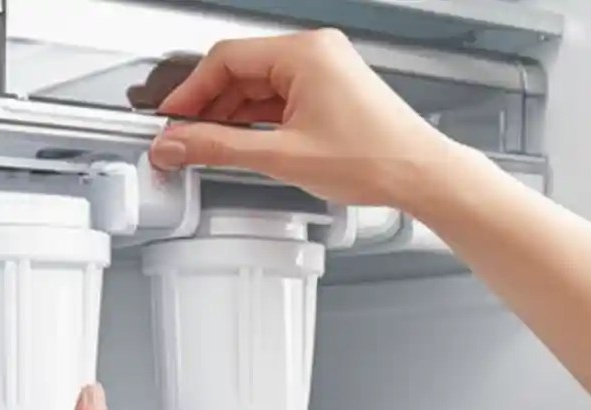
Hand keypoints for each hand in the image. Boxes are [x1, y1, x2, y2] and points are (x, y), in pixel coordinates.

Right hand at [146, 29, 458, 208]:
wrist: (421, 175)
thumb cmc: (374, 159)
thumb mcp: (282, 156)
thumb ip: (219, 148)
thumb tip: (177, 144)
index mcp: (304, 53)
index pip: (226, 60)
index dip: (190, 92)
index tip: (170, 119)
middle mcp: (315, 52)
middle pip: (239, 70)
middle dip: (208, 106)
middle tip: (181, 138)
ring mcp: (323, 69)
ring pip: (257, 85)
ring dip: (230, 115)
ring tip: (206, 146)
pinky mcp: (329, 89)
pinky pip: (278, 96)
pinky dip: (255, 119)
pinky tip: (239, 142)